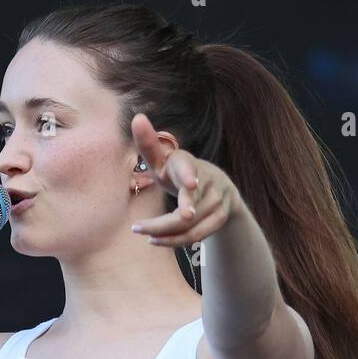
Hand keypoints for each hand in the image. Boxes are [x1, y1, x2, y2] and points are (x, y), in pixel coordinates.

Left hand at [128, 112, 241, 246]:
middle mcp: (207, 179)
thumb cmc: (178, 172)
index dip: (189, 175)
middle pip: (187, 206)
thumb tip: (137, 117)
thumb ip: (149, 143)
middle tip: (138, 229)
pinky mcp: (220, 218)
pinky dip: (174, 241)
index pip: (188, 167)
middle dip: (166, 222)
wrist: (219, 188)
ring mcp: (217, 200)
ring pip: (188, 225)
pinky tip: (156, 240)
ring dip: (162, 233)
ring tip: (141, 233)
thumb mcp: (164, 158)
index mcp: (188, 162)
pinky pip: (196, 235)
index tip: (191, 185)